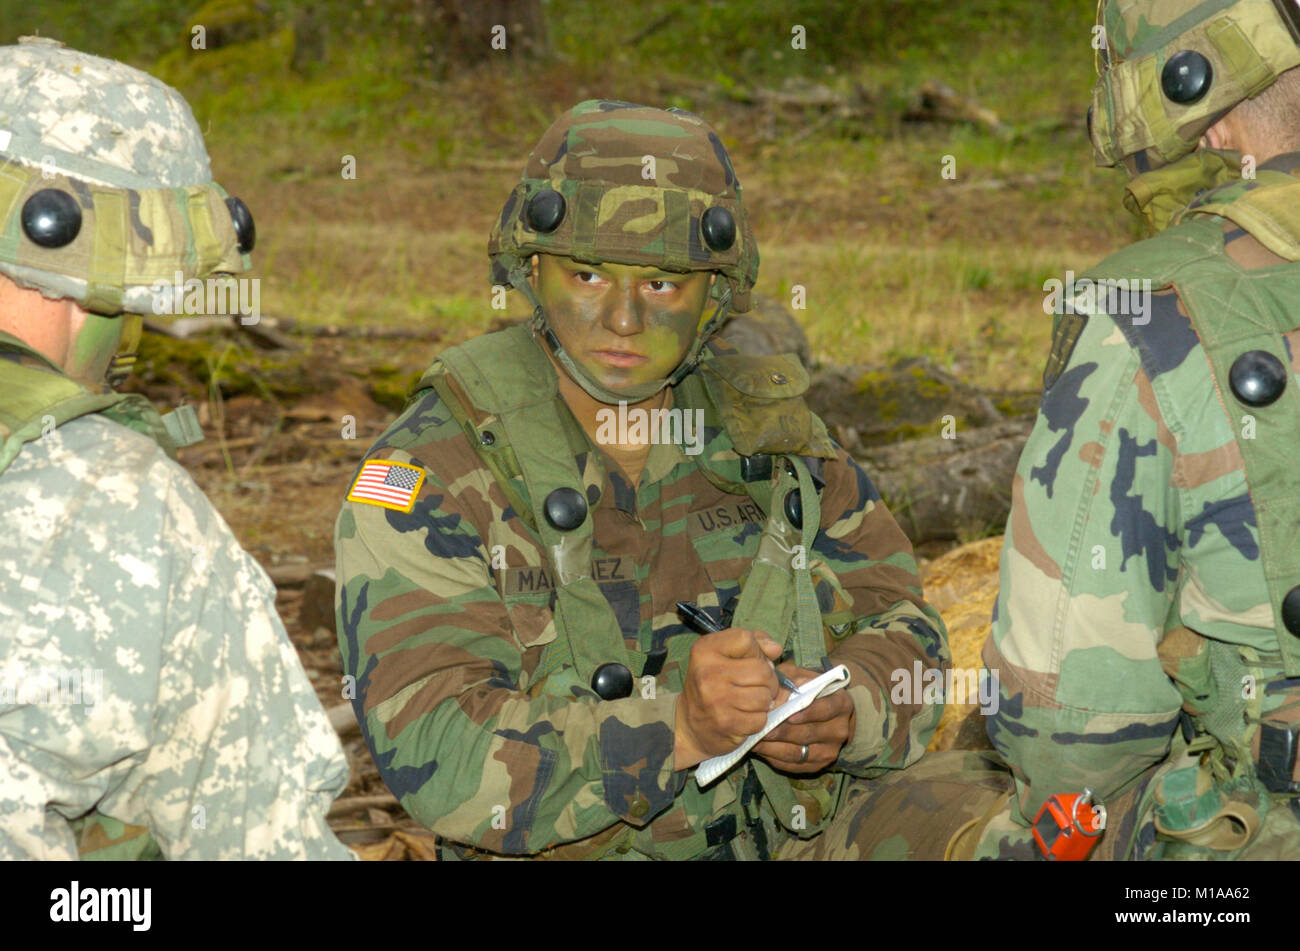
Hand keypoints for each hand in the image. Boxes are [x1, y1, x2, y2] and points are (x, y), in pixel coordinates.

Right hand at [674, 627, 781, 768]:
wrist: (691, 723)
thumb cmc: (714, 682)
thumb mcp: (725, 654)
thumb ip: (753, 643)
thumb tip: (776, 649)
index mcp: (705, 650)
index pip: (746, 639)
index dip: (756, 650)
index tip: (750, 660)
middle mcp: (708, 673)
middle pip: (762, 670)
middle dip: (768, 679)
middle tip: (759, 685)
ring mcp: (716, 700)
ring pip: (764, 696)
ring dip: (765, 700)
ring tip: (753, 700)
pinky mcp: (726, 723)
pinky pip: (760, 719)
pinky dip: (758, 719)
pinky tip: (746, 715)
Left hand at [751, 664, 855, 773]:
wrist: (821, 712)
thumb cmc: (806, 689)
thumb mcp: (799, 677)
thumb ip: (790, 684)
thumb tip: (775, 700)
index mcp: (841, 704)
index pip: (826, 709)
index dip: (807, 713)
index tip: (789, 715)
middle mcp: (839, 730)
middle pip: (808, 733)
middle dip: (782, 731)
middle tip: (761, 728)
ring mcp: (829, 750)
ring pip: (798, 752)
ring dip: (773, 747)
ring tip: (754, 739)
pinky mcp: (816, 765)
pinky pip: (792, 765)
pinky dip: (773, 757)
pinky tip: (759, 748)